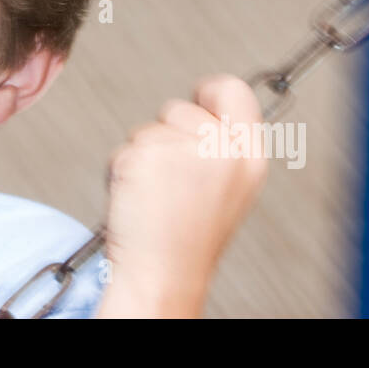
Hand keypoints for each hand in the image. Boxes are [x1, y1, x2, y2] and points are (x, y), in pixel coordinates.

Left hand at [97, 74, 269, 317]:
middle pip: (179, 107)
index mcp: (248, 157)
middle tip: (170, 179)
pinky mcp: (145, 157)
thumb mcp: (226, 187)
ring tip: (155, 195)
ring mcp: (182, 151)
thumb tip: (201, 105)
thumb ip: (220, 146)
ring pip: (146, 129)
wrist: (163, 276)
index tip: (198, 98)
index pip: (234, 91)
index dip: (210, 91)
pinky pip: (123, 149)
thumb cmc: (187, 239)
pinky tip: (137, 199)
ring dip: (142, 156)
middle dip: (165, 134)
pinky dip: (121, 171)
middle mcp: (221, 150)